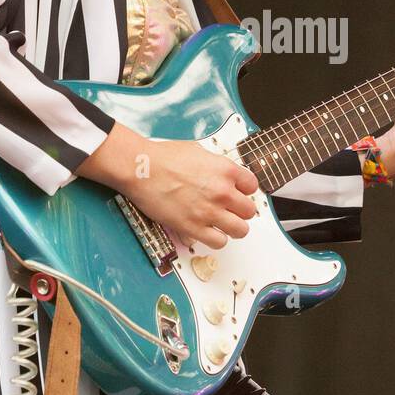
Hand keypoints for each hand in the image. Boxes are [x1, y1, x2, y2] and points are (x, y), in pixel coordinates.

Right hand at [77, 122, 258, 248]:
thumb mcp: (198, 152)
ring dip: (233, 228)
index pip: (253, 186)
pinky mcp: (194, 227)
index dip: (245, 191)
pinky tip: (209, 232)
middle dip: (241, 211)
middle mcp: (222, 191)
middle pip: (249, 210)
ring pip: (240, 230)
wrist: (141, 168)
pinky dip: (216, 239)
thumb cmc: (163, 158)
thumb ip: (215, 167)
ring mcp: (209, 211)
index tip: (239, 193)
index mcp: (225, 170)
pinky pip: (219, 242)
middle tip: (231, 210)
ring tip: (223, 224)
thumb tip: (221, 175)